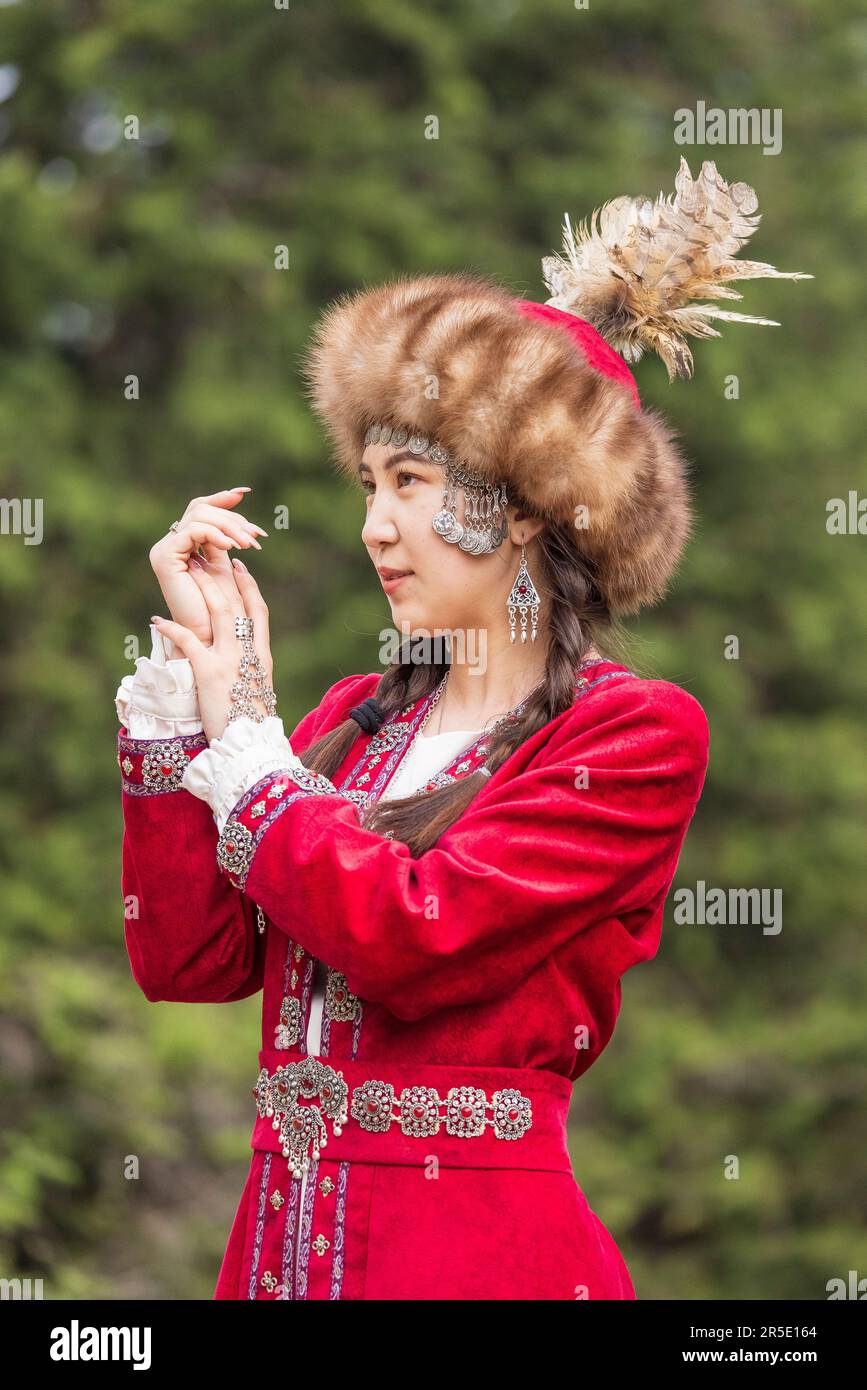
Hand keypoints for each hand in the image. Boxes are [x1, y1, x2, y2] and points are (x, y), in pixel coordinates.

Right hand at [148, 488, 267, 650]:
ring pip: (198, 516)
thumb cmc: (219, 611)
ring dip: (229, 526)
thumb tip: (241, 516)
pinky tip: (232, 545)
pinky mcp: (164, 558)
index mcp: (183, 545)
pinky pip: (192, 531)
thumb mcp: (225, 569)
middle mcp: (170, 545)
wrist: (208, 638)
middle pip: (200, 508)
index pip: (199, 510)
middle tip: (256, 534)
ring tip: (249, 542)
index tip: (244, 492)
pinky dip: (216, 534)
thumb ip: (227, 541)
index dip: (221, 498)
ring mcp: (164, 550)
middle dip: (232, 517)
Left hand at [150, 555, 274, 743]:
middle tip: (209, 555)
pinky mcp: (209, 672)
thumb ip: (250, 671)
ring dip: (203, 587)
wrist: (250, 745)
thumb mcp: (257, 691)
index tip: (240, 567)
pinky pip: (188, 642)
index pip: (259, 612)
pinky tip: (157, 619)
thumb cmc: (252, 725)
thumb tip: (241, 664)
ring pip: (217, 612)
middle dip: (223, 576)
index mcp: (261, 656)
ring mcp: (230, 660)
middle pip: (237, 603)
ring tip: (190, 569)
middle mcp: (248, 652)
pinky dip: (172, 628)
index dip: (249, 586)